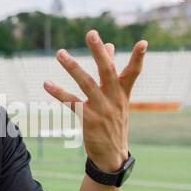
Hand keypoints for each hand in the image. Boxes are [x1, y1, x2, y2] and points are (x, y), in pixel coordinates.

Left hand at [43, 30, 146, 172]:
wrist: (111, 156)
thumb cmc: (113, 122)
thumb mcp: (116, 99)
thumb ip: (111, 72)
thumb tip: (109, 45)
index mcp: (123, 93)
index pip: (134, 72)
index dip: (138, 58)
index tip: (143, 43)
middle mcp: (114, 99)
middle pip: (108, 72)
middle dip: (99, 52)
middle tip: (91, 33)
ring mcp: (102, 110)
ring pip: (86, 84)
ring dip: (72, 67)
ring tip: (60, 53)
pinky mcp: (89, 120)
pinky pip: (72, 103)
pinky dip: (59, 93)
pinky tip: (47, 84)